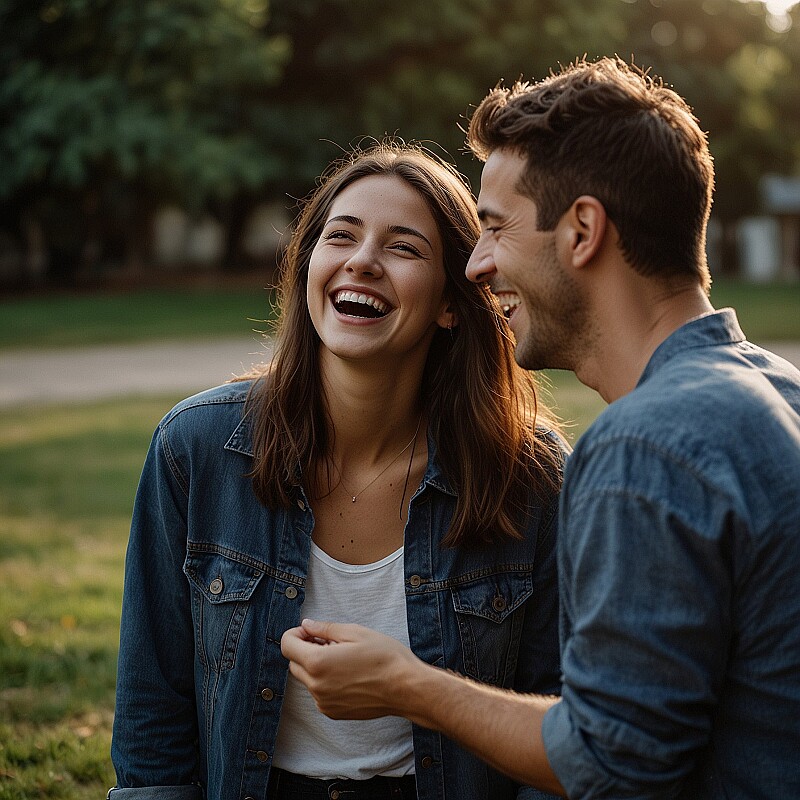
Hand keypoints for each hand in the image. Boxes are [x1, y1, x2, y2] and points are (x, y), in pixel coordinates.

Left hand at [280, 619, 420, 719]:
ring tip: (343, 658)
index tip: (311, 631)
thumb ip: (324, 629)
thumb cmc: (384, 657)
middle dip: (304, 650)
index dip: (295, 633)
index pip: (287, 646)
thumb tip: (307, 625)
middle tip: (328, 641)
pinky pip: (320, 693)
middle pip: (294, 664)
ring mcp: (324, 703)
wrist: (406, 688)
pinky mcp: (333, 712)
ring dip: (316, 667)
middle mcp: (316, 686)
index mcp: (317, 663)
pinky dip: (326, 682)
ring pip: (307, 680)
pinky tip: (348, 674)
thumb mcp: (354, 632)